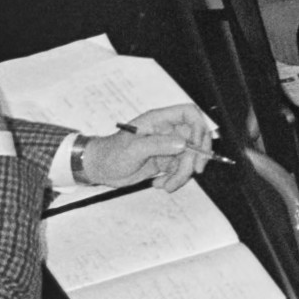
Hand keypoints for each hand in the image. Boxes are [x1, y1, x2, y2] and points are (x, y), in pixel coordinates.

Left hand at [75, 108, 208, 192]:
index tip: (198, 146)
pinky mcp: (164, 161)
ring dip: (182, 174)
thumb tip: (184, 144)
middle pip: (195, 139)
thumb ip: (159, 145)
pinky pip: (179, 170)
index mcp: (159, 120)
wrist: (99, 169)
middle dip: (195, 157)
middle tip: (193, 171)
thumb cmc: (111, 154)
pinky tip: (159, 184)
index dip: (199, 126)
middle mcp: (167, 132)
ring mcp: (167, 147)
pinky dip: (174, 180)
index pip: (189, 113)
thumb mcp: (134, 149)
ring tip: (167, 185)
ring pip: (189, 158)